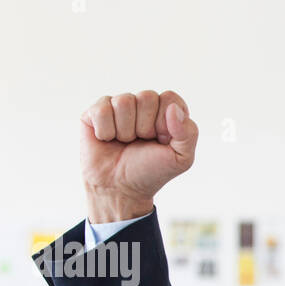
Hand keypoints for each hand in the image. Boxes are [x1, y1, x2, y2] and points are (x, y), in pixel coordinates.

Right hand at [80, 90, 197, 221]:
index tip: (162, 140)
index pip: (170, 98)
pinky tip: (108, 140)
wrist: (119, 188)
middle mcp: (143, 105)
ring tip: (124, 143)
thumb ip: (189, 133)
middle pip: (147, 97)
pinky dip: (106, 131)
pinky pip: (102, 109)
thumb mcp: (181, 159)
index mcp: (167, 112)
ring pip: (124, 102)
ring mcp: (119, 106)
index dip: (165, 122)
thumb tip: (173, 108)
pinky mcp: (96, 111)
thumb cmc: (150, 172)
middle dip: (145, 127)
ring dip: (125, 131)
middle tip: (141, 143)